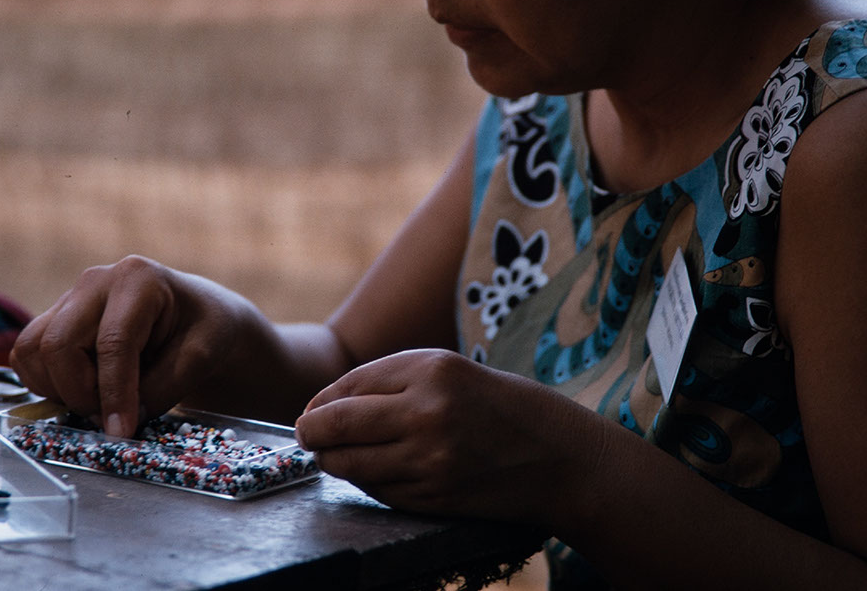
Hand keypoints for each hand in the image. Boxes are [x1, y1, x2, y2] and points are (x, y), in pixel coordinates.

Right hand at [9, 255, 260, 437]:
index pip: (112, 342)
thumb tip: (116, 423)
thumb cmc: (205, 331)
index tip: (120, 431)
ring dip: (58, 390)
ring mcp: (69, 298)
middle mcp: (95, 282)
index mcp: (137, 279)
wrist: (197, 317)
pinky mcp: (54, 320)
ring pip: (32, 350)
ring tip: (99, 402)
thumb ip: (160, 389)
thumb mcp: (201, 358)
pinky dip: (46, 384)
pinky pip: (28, 357)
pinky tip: (83, 392)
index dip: (113, 393)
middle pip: (58, 344)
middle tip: (108, 418)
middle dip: (79, 393)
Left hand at [295, 348, 588, 521]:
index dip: (318, 405)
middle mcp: (427, 412)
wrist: (559, 456)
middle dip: (312, 435)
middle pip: (337, 427)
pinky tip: (377, 473)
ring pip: (352, 466)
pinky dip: (369, 484)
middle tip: (307, 438)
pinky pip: (380, 492)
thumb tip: (323, 407)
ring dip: (334, 463)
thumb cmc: (497, 405)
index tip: (310, 414)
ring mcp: (431, 460)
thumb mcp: (448, 370)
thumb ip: (388, 380)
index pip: (346, 388)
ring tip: (334, 457)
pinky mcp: (436, 497)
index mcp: (430, 370)